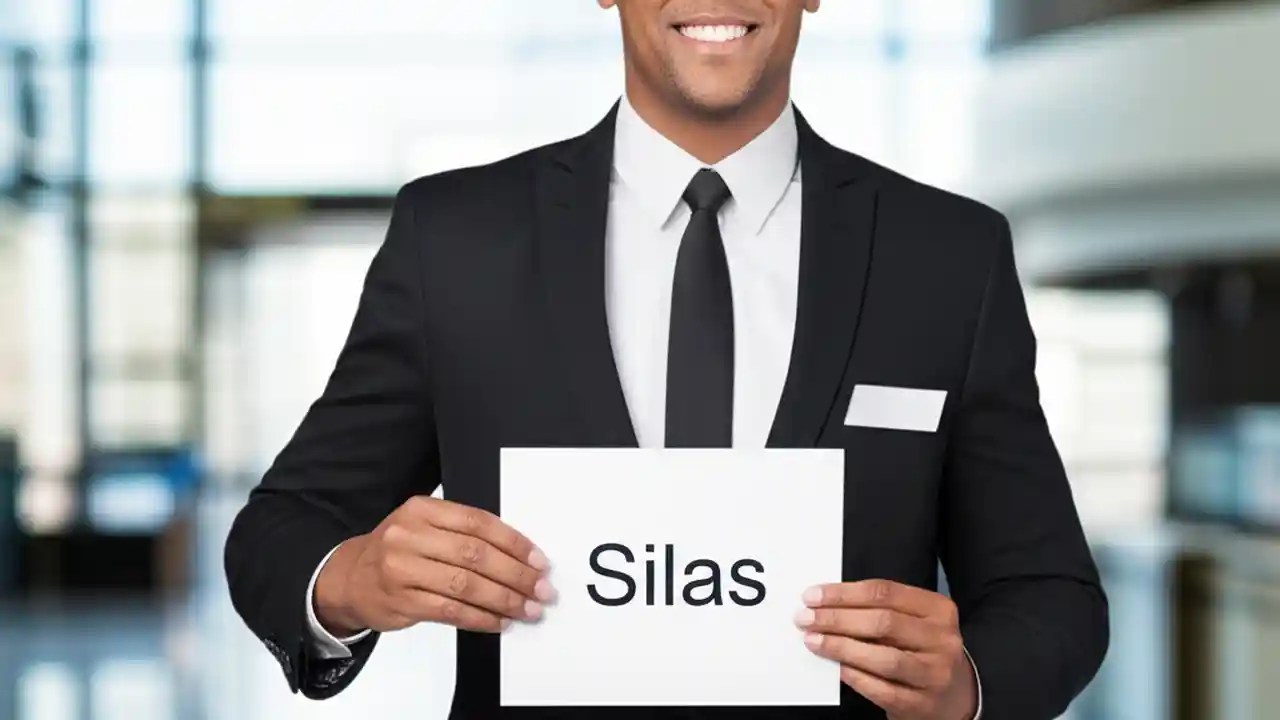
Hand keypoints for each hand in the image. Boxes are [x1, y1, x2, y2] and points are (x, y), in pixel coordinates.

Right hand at [315, 496, 553, 635]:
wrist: (350, 579)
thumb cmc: (398, 551)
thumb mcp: (424, 526)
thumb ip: (463, 533)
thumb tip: (519, 554)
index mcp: (422, 509)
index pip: (478, 523)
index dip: (514, 543)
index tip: (538, 561)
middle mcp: (410, 536)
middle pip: (475, 555)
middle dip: (515, 575)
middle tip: (541, 589)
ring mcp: (402, 569)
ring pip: (465, 585)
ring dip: (503, 600)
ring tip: (527, 609)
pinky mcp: (402, 601)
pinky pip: (450, 611)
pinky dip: (480, 618)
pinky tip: (499, 622)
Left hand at [795, 580, 976, 719]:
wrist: (954, 695)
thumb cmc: (921, 650)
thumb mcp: (912, 622)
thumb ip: (878, 610)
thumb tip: (826, 605)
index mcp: (938, 610)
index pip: (885, 592)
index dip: (844, 593)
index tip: (813, 596)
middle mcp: (942, 640)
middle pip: (883, 622)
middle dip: (837, 619)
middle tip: (806, 618)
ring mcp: (935, 674)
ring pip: (884, 657)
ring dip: (841, 648)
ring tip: (814, 641)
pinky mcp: (923, 703)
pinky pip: (883, 690)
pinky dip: (855, 677)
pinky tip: (837, 668)